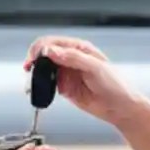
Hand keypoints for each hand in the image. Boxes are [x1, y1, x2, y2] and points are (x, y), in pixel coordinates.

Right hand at [24, 36, 145, 126]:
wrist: (119, 107)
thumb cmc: (114, 84)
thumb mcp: (95, 67)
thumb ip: (73, 58)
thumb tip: (51, 51)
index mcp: (79, 48)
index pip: (53, 42)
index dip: (41, 48)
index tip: (35, 57)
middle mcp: (71, 59)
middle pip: (45, 53)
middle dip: (35, 58)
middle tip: (30, 67)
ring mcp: (67, 73)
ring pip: (44, 68)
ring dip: (37, 72)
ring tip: (33, 78)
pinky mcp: (64, 87)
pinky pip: (48, 83)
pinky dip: (41, 85)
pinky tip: (41, 88)